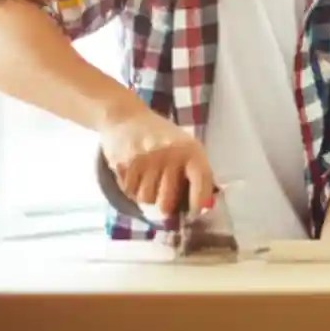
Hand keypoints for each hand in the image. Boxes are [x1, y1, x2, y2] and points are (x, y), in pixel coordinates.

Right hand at [98, 105, 213, 217]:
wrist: (126, 117)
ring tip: (149, 180)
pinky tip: (135, 174)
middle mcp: (170, 155)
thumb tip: (204, 207)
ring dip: (147, 196)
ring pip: (146, 200)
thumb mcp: (186, 147)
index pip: (201, 181)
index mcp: (191, 151)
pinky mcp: (125, 165)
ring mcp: (146, 160)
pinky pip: (130, 193)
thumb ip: (195, 172)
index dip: (199, 202)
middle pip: (167, 202)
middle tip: (166, 202)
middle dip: (166, 207)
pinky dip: (132, 189)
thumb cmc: (162, 138)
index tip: (194, 213)